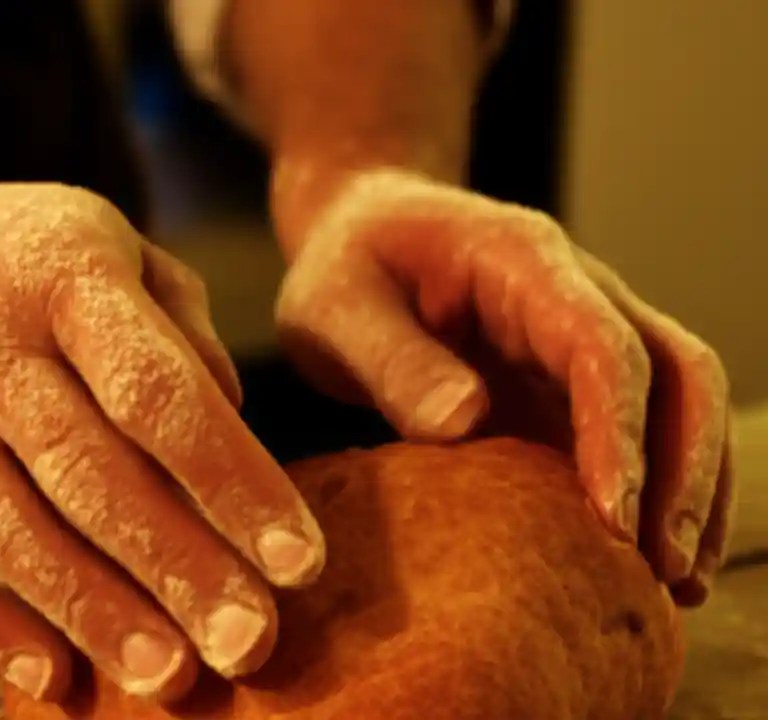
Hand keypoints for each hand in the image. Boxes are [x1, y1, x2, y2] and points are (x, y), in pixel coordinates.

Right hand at [0, 182, 324, 700]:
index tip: (298, 560)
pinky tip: (53, 678)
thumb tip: (235, 436)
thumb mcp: (120, 250)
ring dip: (91, 611)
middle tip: (250, 642)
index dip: (230, 480)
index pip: (154, 390)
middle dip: (176, 565)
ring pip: (6, 529)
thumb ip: (184, 334)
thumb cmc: (33, 265)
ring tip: (170, 677)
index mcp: (61, 275)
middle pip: (87, 472)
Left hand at [274, 169, 732, 604]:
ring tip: (674, 586)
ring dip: (689, 491)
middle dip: (685, 471)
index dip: (618, 430)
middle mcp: (576, 295)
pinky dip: (655, 494)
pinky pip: (640, 435)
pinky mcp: (569, 385)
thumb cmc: (345, 265)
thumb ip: (391, 359)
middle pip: (677, 373)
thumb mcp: (335, 305)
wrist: (358, 234)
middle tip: (661, 568)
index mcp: (522, 261)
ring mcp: (582, 341)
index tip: (612, 514)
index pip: (601, 344)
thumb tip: (463, 423)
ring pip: (680, 405)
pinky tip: (645, 565)